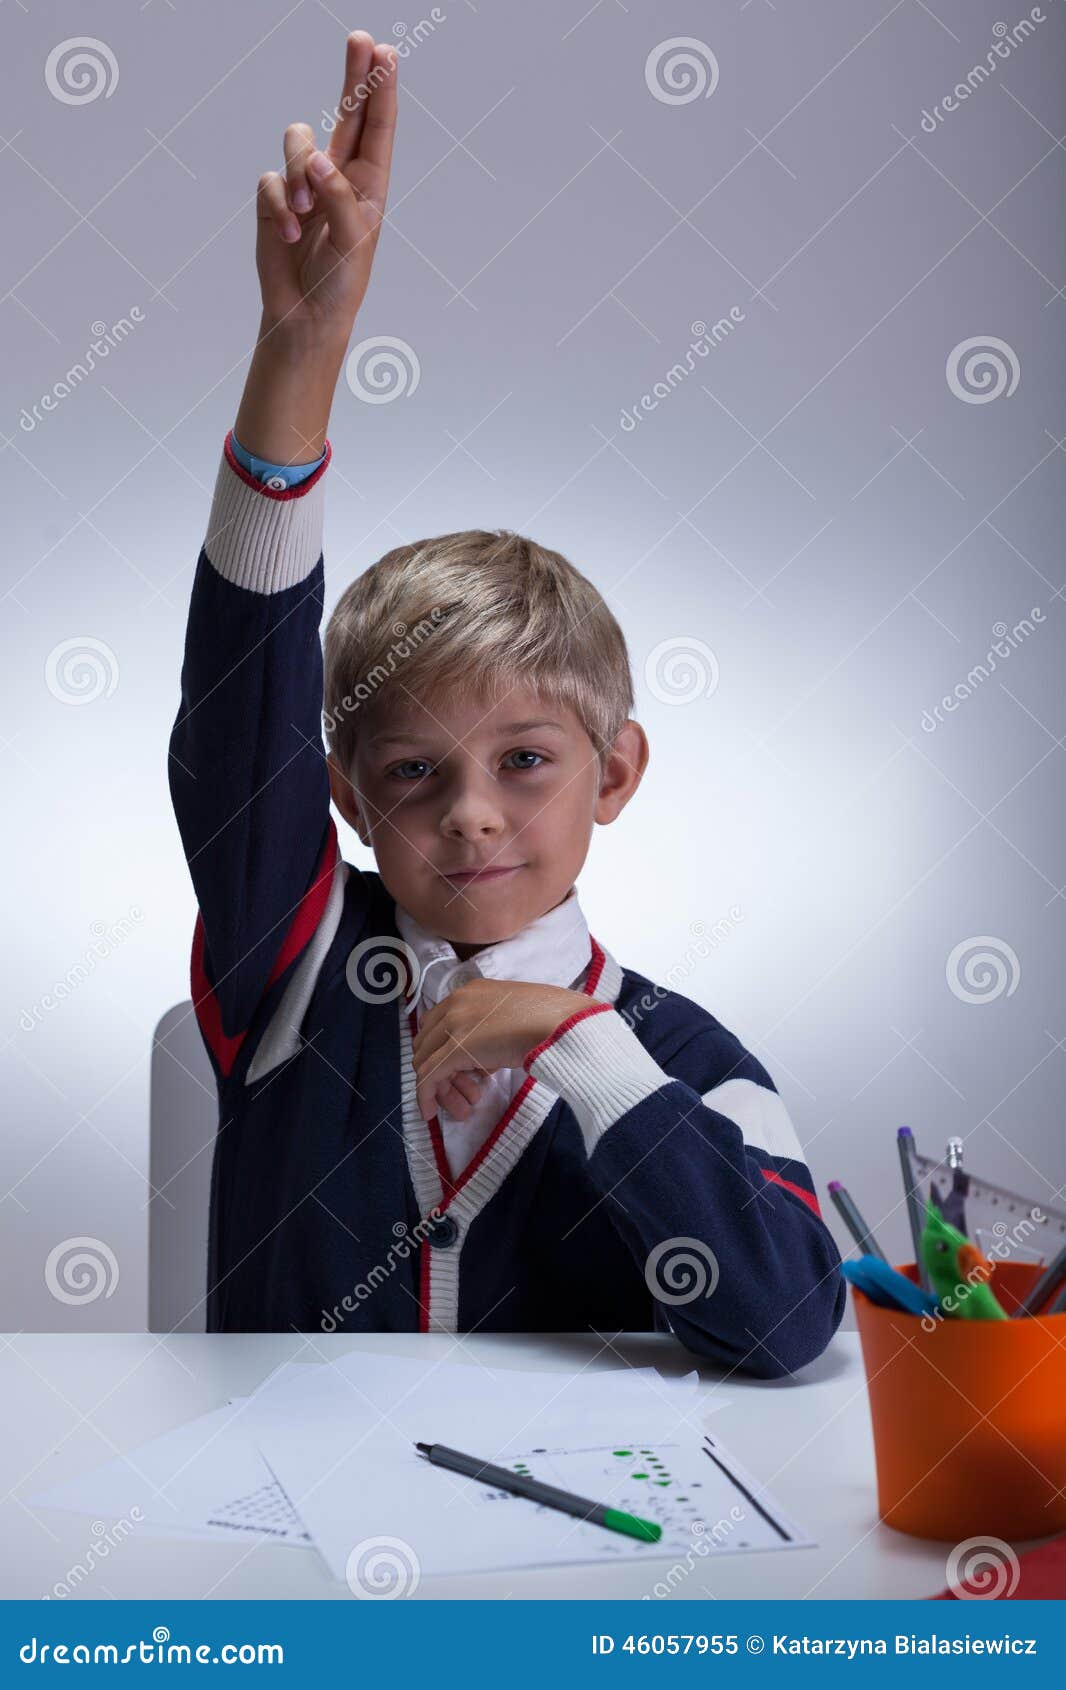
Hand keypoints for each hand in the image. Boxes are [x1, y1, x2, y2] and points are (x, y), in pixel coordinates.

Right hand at [254, 31, 396, 337]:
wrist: (304, 314)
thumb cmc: (340, 282)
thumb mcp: (353, 243)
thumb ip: (340, 198)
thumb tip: (318, 160)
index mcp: (369, 184)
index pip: (376, 127)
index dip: (380, 89)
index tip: (385, 53)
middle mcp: (339, 174)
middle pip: (345, 112)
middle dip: (353, 76)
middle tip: (361, 40)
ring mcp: (305, 182)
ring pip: (298, 142)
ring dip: (299, 171)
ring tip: (305, 209)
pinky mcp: (275, 197)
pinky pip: (271, 180)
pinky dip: (280, 206)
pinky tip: (291, 235)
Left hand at [411, 979, 591, 1122]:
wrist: (563, 1021)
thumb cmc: (551, 1018)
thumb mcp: (513, 1017)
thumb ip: (491, 1032)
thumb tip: (482, 1063)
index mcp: (470, 991)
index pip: (436, 1023)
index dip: (441, 1051)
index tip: (460, 1073)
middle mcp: (456, 1003)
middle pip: (426, 1042)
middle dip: (439, 1071)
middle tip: (463, 1094)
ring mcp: (454, 1023)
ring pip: (424, 1060)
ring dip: (439, 1088)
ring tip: (461, 1108)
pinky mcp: (456, 1048)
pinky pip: (428, 1076)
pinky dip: (425, 1096)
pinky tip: (430, 1113)